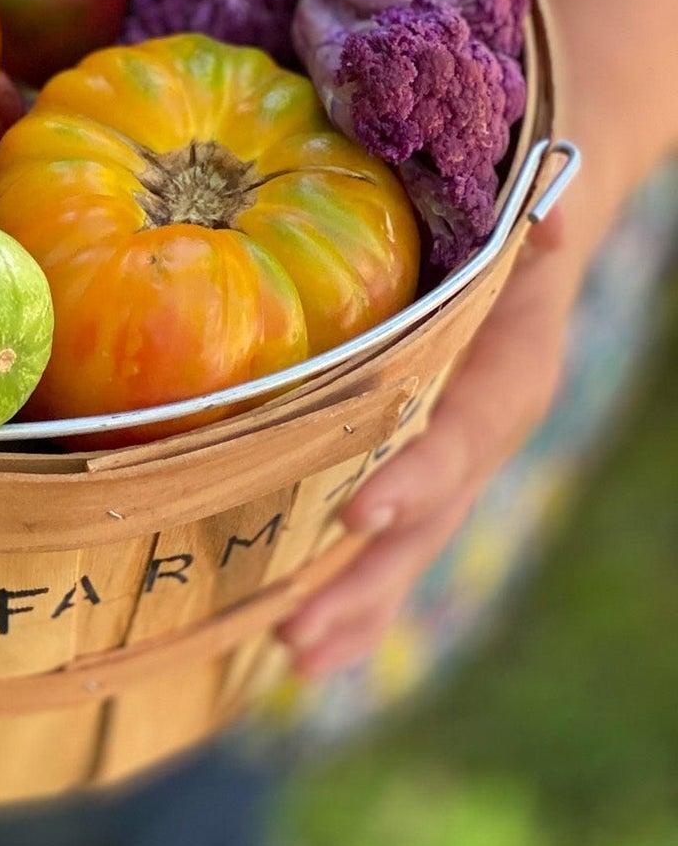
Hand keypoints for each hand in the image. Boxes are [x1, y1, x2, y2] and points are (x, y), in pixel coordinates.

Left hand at [280, 210, 577, 678]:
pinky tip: (295, 645)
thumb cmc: (511, 196)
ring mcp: (455, 461)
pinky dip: (351, 593)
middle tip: (296, 631)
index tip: (360, 513)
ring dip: (351, 606)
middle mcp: (484, 430)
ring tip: (289, 657)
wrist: (539, 216)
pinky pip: (391, 539)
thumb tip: (555, 216)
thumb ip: (538, 212)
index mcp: (511, 371)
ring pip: (408, 547)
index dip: (420, 477)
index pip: (468, 434)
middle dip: (366, 582)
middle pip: (430, 521)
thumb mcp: (528, 188)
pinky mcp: (422, 470)